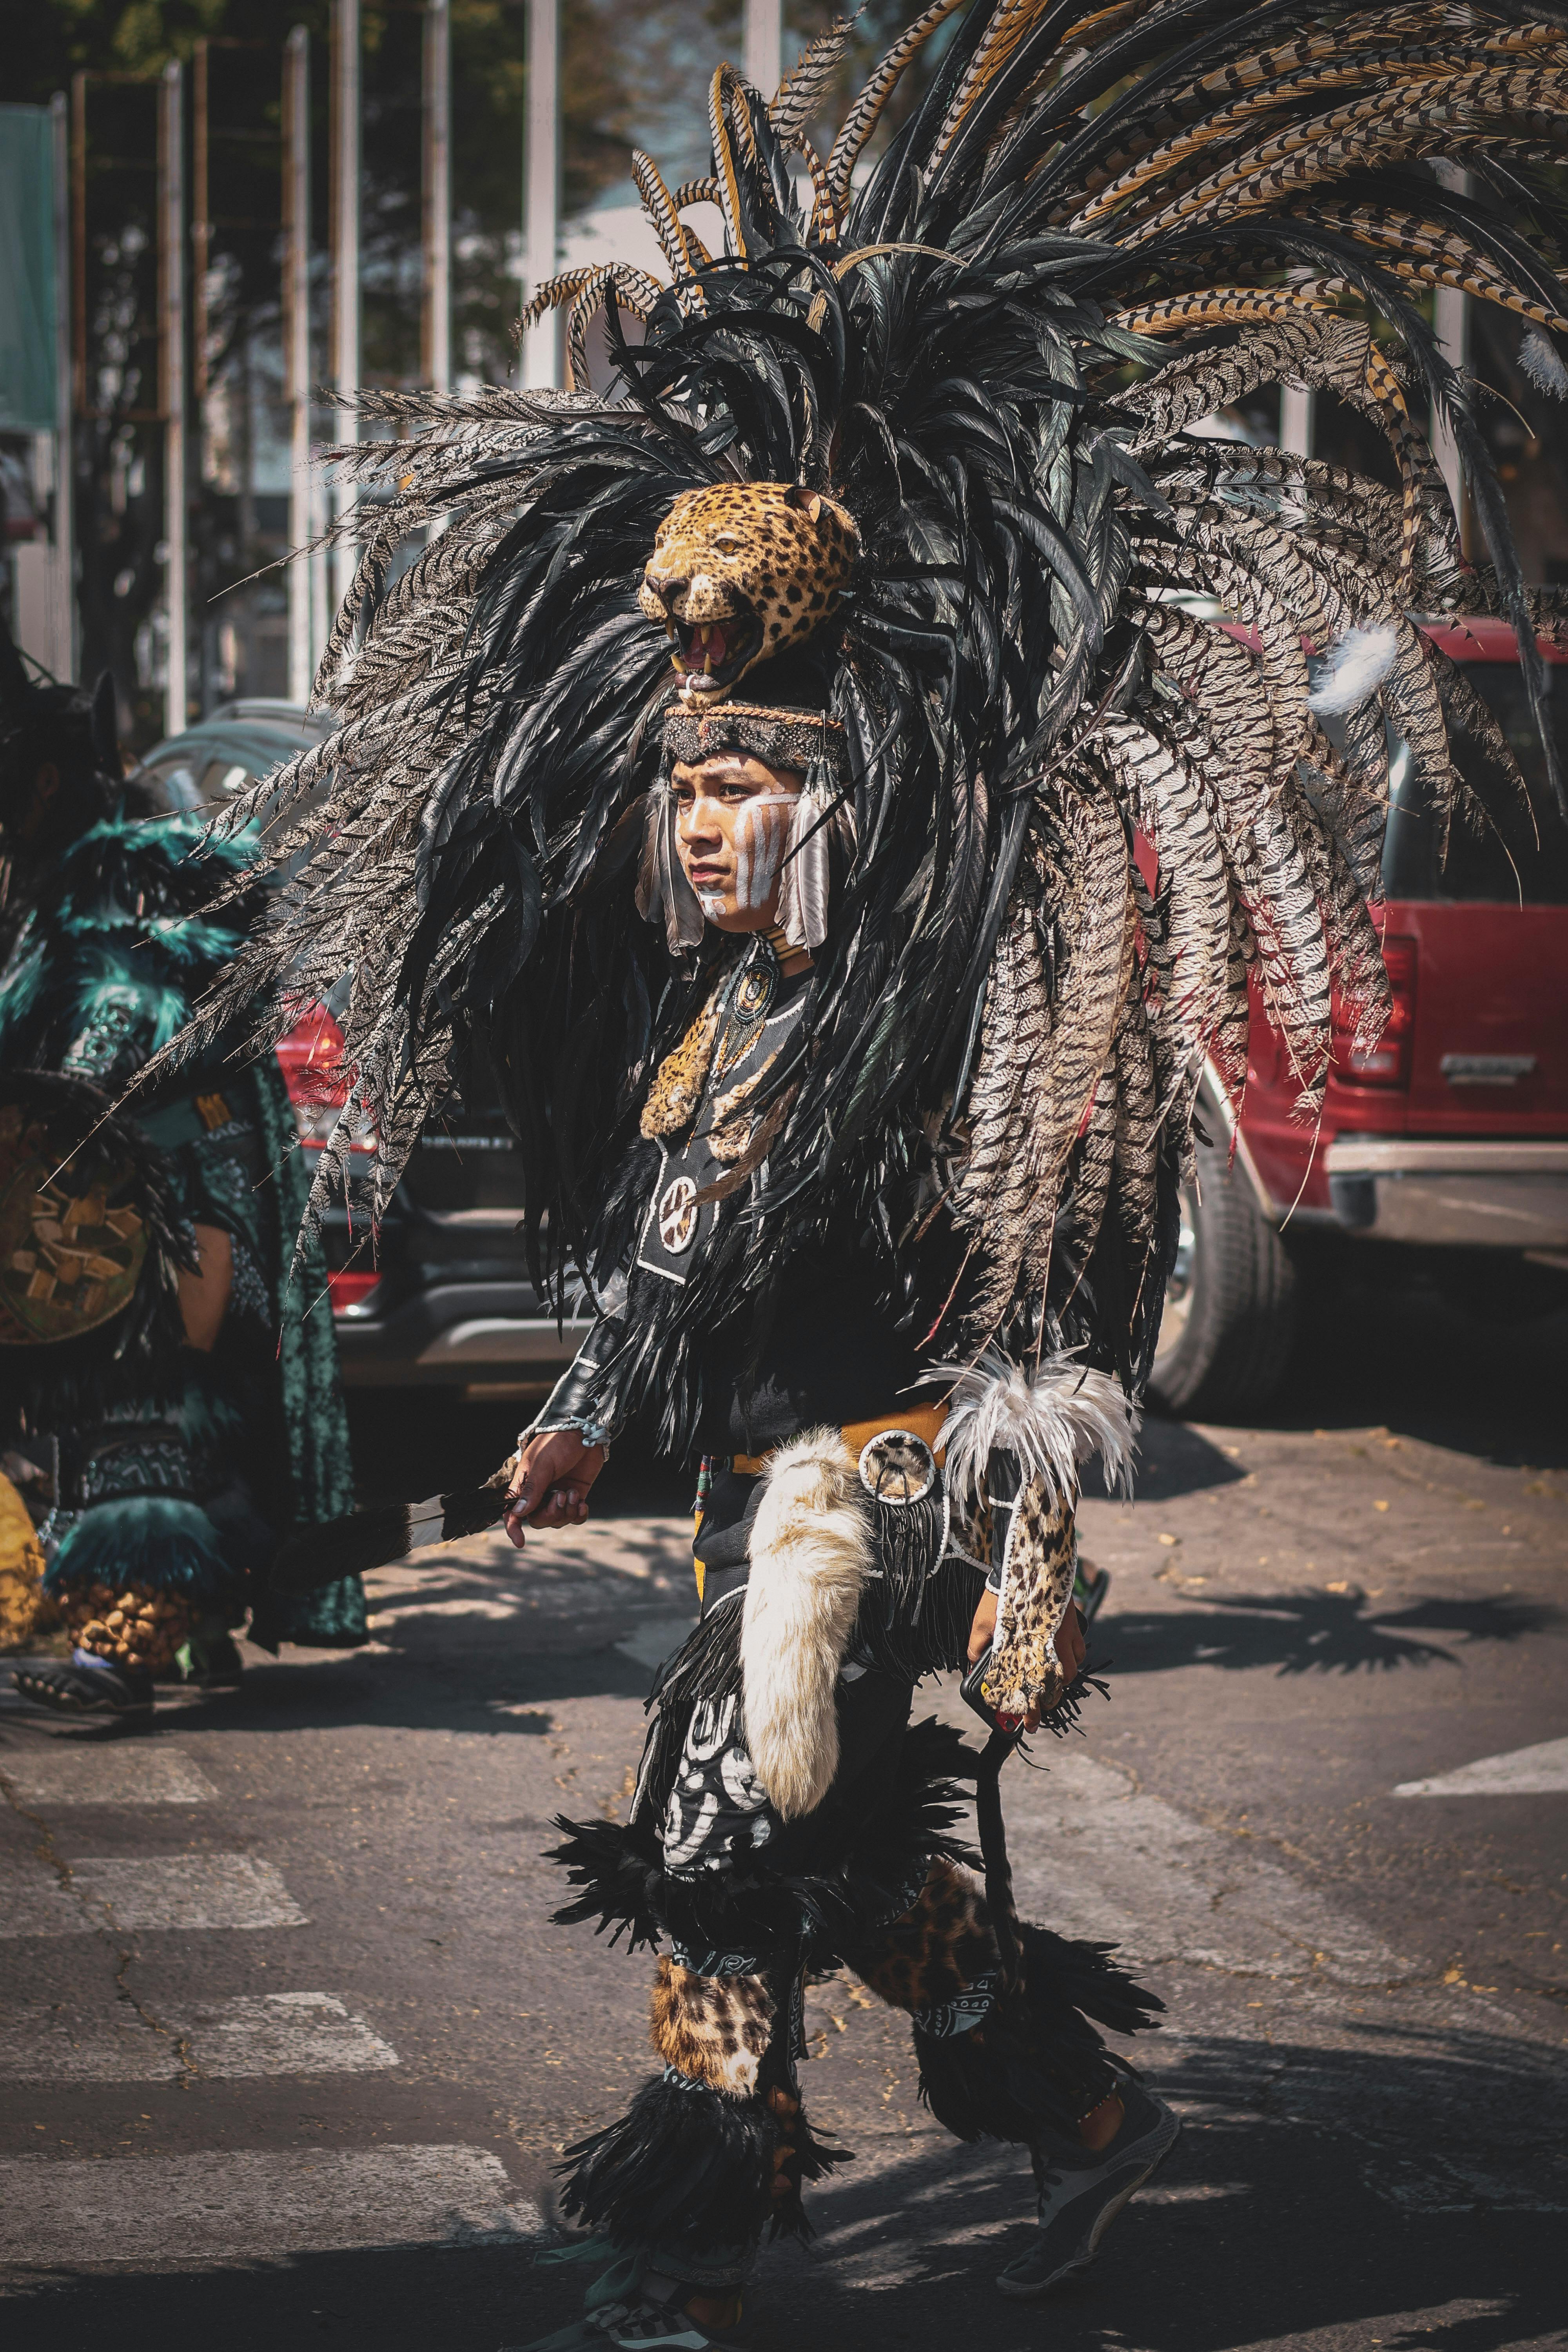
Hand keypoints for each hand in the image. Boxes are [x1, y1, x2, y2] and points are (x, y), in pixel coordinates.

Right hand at [502, 1430, 605, 1547]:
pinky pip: (574, 1516)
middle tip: (561, 1496)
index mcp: (524, 1484)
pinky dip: (578, 1514)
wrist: (585, 1432)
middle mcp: (540, 1493)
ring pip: (558, 1520)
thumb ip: (532, 1489)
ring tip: (572, 1493)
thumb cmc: (557, 1442)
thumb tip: (519, 1513)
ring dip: (566, 1511)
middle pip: (538, 1520)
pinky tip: (583, 1503)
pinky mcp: (575, 1494)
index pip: (513, 1512)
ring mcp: (558, 1494)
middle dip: (550, 1514)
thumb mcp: (542, 1464)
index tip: (520, 1542)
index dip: (514, 1528)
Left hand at [965, 1592, 1085, 1734]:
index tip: (1028, 1725)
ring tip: (1052, 1683)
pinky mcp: (1073, 1624)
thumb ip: (977, 1646)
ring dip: (1062, 1682)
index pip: (1028, 1692)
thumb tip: (973, 1663)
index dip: (1029, 1712)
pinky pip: (1079, 1650)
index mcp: (1026, 1652)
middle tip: (1040, 1705)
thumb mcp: (981, 1622)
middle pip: (1055, 1687)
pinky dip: (1074, 1658)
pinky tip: (1065, 1657)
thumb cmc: (1000, 1593)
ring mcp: (1064, 1637)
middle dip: (1048, 1701)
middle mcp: (1048, 1649)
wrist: (1026, 1564)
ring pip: (1071, 1672)